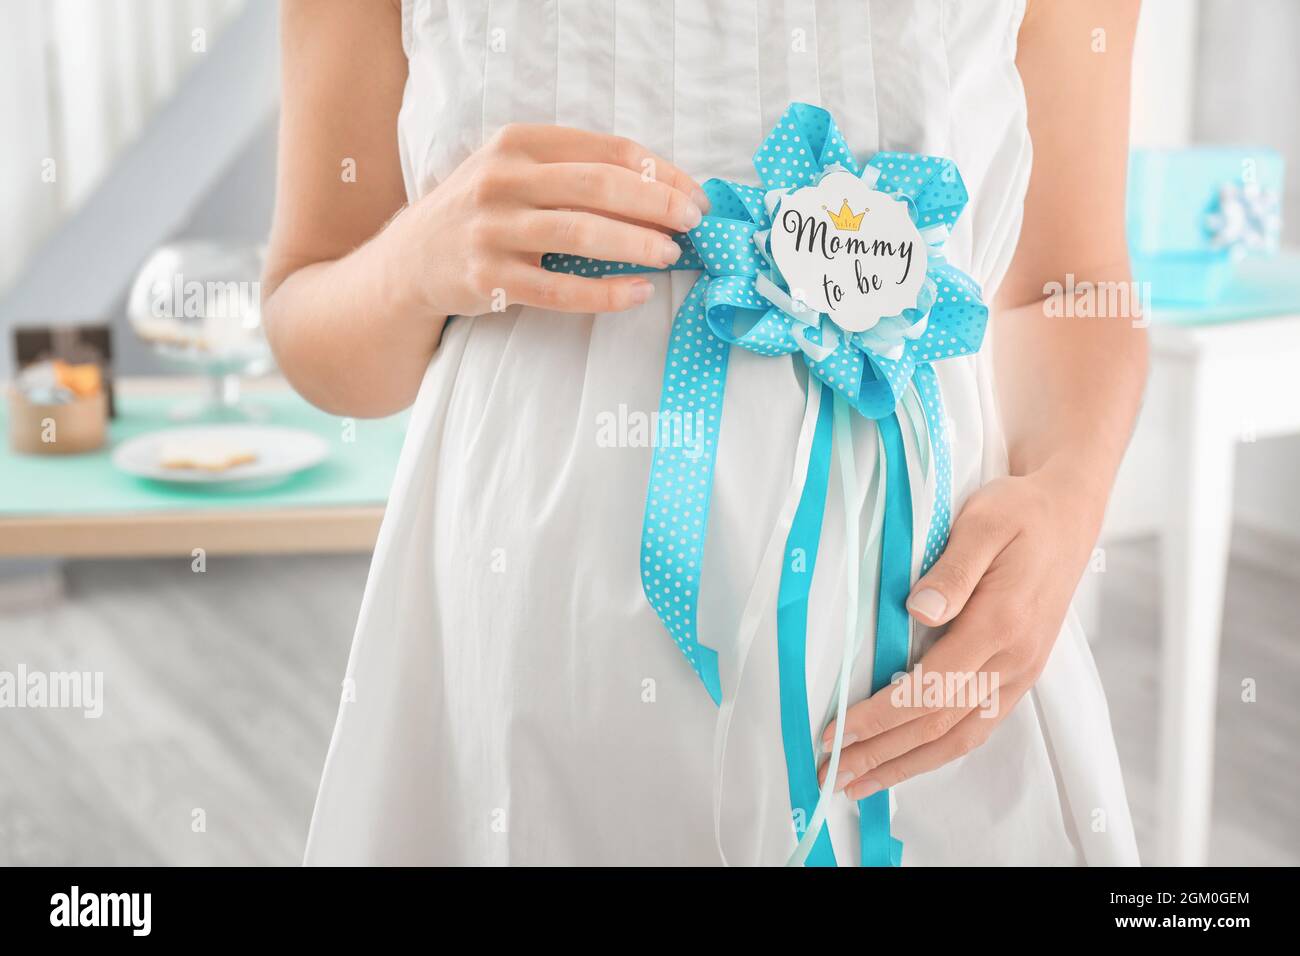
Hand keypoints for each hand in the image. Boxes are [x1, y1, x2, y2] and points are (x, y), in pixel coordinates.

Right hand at [382, 124, 709, 317]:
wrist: (410, 261)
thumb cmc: (483, 212)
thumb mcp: (515, 171)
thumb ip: (573, 170)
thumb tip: (661, 189)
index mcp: (518, 143)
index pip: (606, 150)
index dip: (658, 172)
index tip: (693, 194)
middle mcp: (502, 180)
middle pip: (599, 186)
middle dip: (657, 204)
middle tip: (693, 223)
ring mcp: (492, 230)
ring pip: (582, 233)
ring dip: (636, 243)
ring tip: (671, 255)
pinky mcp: (488, 280)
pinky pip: (559, 289)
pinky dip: (605, 292)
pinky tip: (637, 292)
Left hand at [817, 465, 1103, 798]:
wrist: (1067, 514)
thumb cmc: (1019, 512)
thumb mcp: (983, 522)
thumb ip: (952, 570)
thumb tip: (917, 609)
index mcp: (1001, 625)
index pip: (928, 688)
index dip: (879, 717)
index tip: (837, 733)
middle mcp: (1014, 660)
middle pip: (938, 725)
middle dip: (881, 754)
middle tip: (832, 775)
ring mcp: (1020, 673)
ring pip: (959, 737)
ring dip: (906, 765)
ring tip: (861, 784)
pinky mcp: (1019, 674)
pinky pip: (977, 727)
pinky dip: (938, 752)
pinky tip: (909, 761)